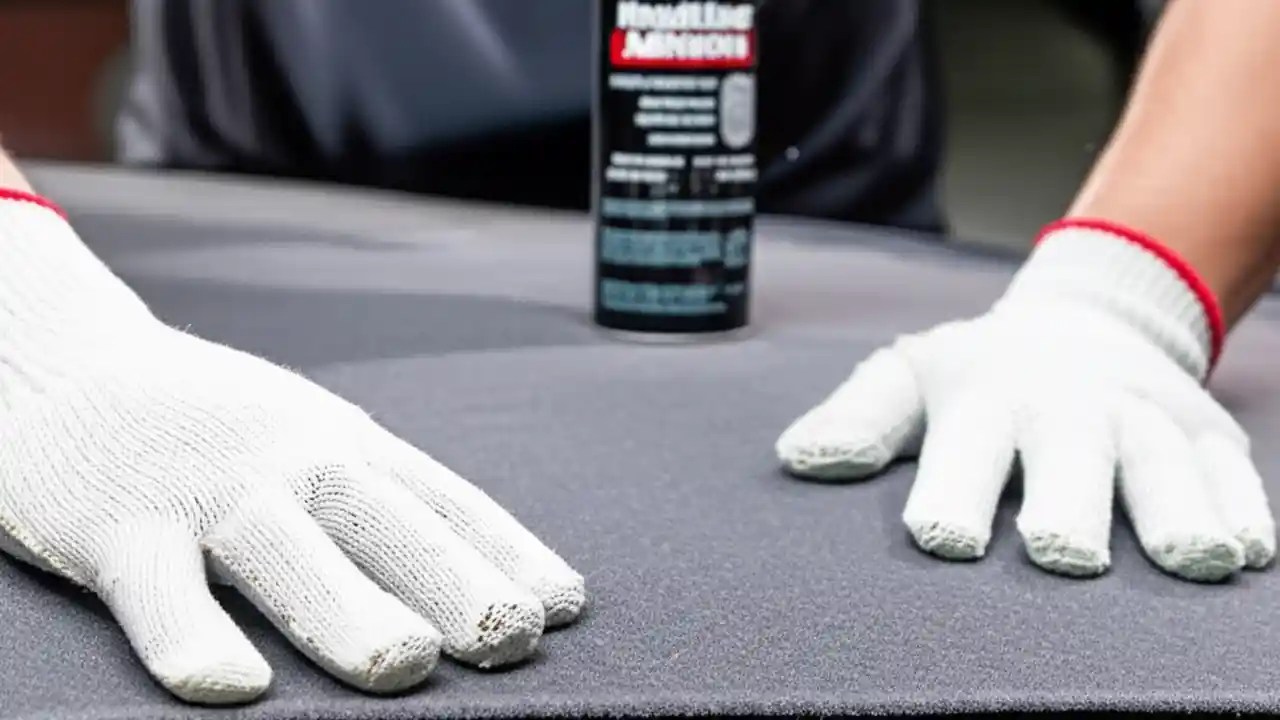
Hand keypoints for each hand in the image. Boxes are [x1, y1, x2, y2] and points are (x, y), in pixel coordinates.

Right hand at [0, 194, 583, 702]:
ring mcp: (206, 489)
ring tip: (401, 664)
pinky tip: (232, 684)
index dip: (507, 552)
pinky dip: (192, 634)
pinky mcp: (116, 525)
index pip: (444, 499)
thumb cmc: (216, 426)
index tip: (564, 607)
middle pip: (384, 522)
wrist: (65, 363)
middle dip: (452, 579)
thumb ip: (386, 501)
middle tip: (509, 636)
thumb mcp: (313, 440)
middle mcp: (292, 460)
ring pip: (284, 551)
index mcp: (347, 444)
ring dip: (346, 608)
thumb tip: (489, 577)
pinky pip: (156, 589)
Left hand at [776, 220, 1275, 580]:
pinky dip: (1242, 507)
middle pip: (1069, 461)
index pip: (966, 451)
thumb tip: (797, 458)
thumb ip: (859, 419)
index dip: (954, 495)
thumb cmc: (979, 372)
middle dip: (1067, 504)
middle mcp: (1067, 410)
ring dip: (1175, 510)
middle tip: (1063, 554)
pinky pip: (1229, 471)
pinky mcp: (1205, 433)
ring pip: (1161, 466)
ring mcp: (1142, 419)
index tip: (943, 538)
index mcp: (986, 401)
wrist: (1083, 321)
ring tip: (1190, 558)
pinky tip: (1247, 553)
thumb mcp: (910, 379)